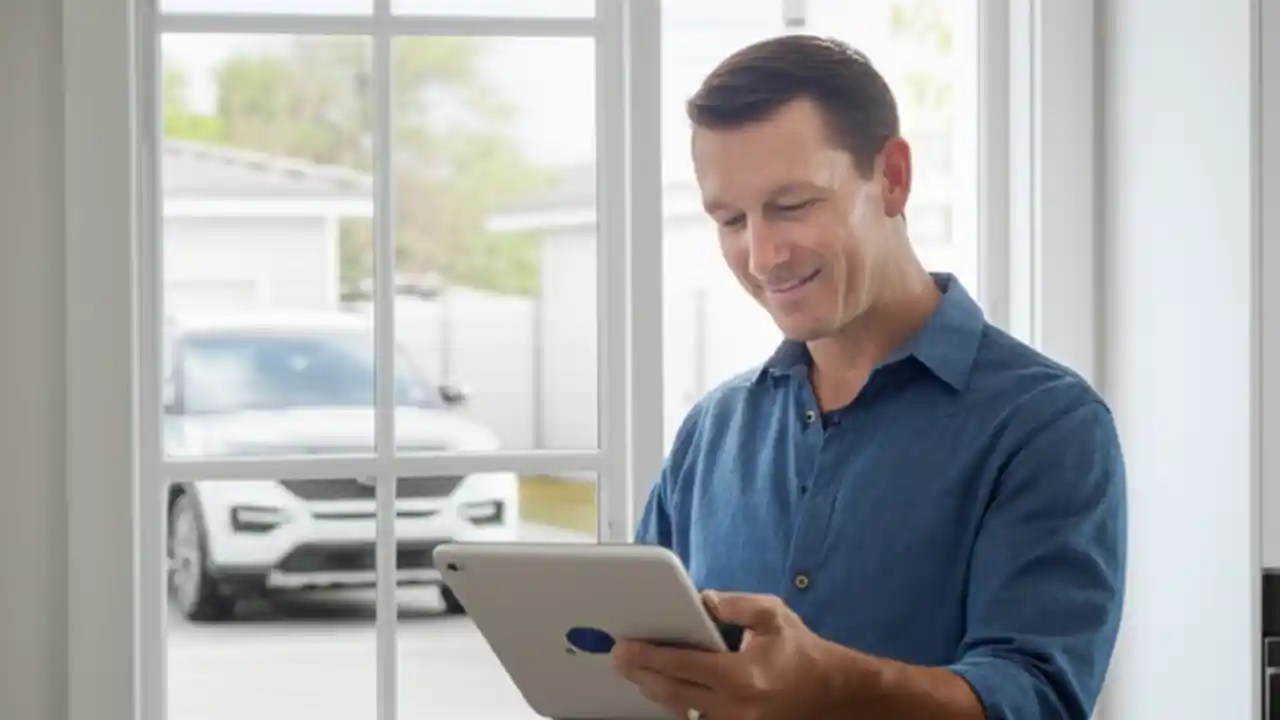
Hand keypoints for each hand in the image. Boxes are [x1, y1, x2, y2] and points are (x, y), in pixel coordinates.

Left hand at [611, 591, 867, 719]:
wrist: (835, 693)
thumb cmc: (802, 652)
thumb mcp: (774, 616)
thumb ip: (737, 605)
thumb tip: (702, 600)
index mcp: (744, 676)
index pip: (684, 666)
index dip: (650, 657)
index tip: (626, 648)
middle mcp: (737, 707)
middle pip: (674, 695)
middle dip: (642, 676)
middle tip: (619, 659)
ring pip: (683, 713)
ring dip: (657, 694)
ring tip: (637, 674)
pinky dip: (680, 707)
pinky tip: (665, 692)